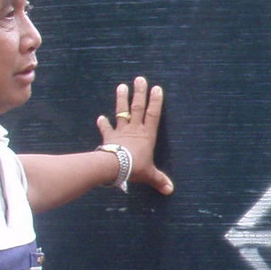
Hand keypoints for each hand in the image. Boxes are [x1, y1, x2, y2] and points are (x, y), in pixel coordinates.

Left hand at [96, 76, 174, 194]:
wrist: (115, 166)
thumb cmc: (135, 167)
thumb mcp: (149, 174)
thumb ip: (159, 180)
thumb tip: (170, 190)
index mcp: (147, 135)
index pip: (153, 114)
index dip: (156, 101)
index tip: (156, 88)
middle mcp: (135, 130)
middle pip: (138, 108)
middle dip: (139, 93)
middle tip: (140, 79)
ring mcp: (121, 132)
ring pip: (122, 112)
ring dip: (121, 99)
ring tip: (121, 86)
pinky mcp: (109, 138)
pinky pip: (106, 129)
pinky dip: (103, 123)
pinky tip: (100, 117)